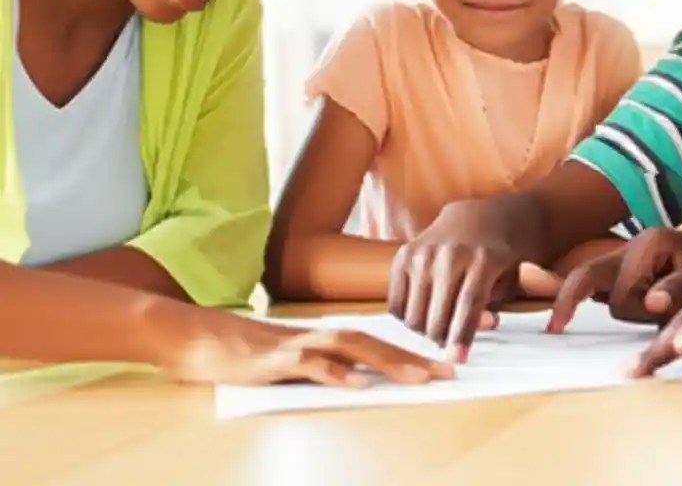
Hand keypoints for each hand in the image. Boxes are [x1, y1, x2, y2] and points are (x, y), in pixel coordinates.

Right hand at [155, 305, 452, 386]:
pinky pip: (311, 366)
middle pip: (377, 342)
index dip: (415, 348)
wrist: (193, 336)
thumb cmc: (244, 352)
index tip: (448, 360)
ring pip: (352, 348)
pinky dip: (337, 374)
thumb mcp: (292, 359)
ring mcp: (297, 345)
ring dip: (388, 361)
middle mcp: (318, 335)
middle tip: (450, 371)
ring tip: (419, 377)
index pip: (380, 340)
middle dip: (416, 356)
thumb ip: (326, 363)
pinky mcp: (274, 359)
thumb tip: (365, 376)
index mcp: (326, 336)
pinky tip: (358, 384)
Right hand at [386, 201, 521, 360]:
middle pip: (438, 315)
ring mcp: (423, 253)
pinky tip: (423, 312)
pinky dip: (407, 318)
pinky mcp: (403, 255)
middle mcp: (450, 253)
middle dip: (444, 339)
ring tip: (439, 327)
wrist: (476, 220)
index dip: (462, 335)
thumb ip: (494, 305)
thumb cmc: (496, 257)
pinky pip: (396, 304)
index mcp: (483, 257)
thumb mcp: (508, 279)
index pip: (468, 303)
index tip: (459, 359)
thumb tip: (483, 325)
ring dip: (426, 332)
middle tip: (451, 343)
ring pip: (415, 315)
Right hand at [545, 228, 681, 332]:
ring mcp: (630, 262)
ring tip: (665, 311)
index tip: (663, 314)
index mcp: (649, 244)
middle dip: (584, 301)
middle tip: (562, 326)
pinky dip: (609, 304)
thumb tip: (652, 304)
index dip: (639, 313)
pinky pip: (607, 292)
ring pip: (599, 292)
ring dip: (624, 309)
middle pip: (589, 279)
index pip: (622, 293)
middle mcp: (632, 248)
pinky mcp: (633, 274)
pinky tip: (590, 313)